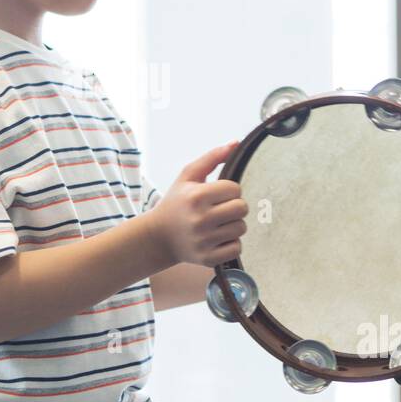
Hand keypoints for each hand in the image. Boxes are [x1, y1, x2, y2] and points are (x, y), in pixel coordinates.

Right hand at [144, 141, 247, 266]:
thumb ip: (212, 158)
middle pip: (242, 208)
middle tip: (221, 209)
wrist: (158, 237)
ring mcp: (204, 241)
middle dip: (235, 207)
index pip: (235, 189)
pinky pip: (237, 248)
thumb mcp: (187, 176)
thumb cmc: (176, 203)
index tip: (218, 194)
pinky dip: (231, 244)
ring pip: (241, 228)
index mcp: (197, 196)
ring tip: (219, 224)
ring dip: (234, 225)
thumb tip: (236, 143)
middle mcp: (201, 219)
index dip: (229, 190)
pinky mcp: (208, 258)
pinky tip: (217, 238)